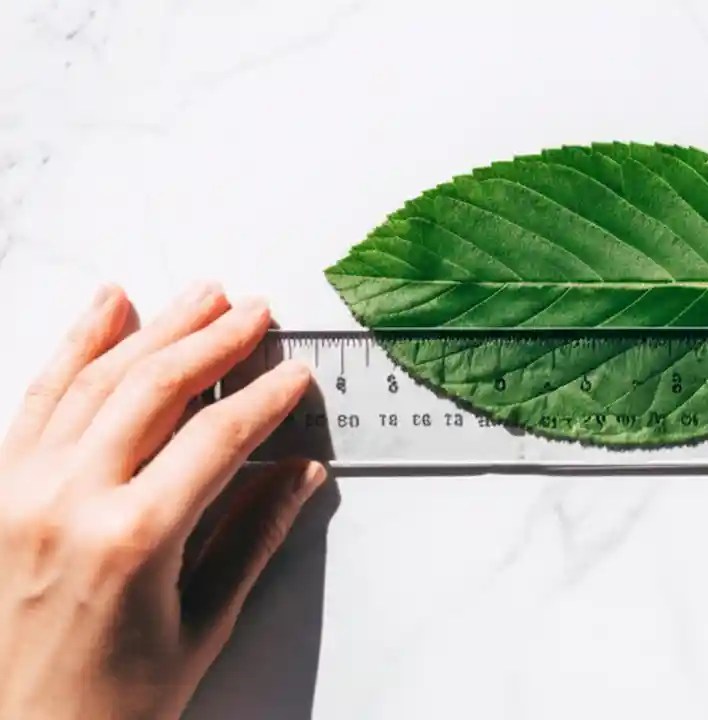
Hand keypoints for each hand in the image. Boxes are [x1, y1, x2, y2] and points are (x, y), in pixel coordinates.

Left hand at [0, 283, 324, 719]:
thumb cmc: (104, 707)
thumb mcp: (199, 629)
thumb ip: (251, 540)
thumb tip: (296, 477)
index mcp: (133, 539)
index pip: (217, 437)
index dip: (265, 398)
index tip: (295, 375)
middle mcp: (69, 500)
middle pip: (155, 388)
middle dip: (213, 339)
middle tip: (254, 310)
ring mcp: (21, 490)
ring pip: (95, 379)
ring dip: (153, 329)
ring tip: (198, 296)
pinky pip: (37, 398)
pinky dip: (72, 347)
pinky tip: (105, 310)